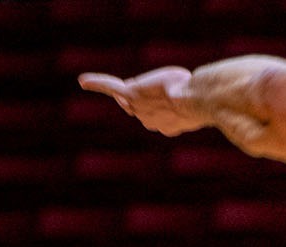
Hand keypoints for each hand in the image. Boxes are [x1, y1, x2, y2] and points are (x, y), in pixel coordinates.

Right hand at [77, 67, 208, 136]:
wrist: (196, 101)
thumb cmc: (203, 101)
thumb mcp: (199, 103)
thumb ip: (192, 104)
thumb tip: (196, 98)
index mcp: (166, 126)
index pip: (156, 113)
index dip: (163, 103)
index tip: (173, 99)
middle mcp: (150, 121)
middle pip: (140, 105)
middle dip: (147, 96)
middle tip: (159, 90)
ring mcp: (139, 108)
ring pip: (129, 95)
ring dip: (136, 87)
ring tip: (151, 88)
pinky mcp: (131, 93)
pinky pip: (110, 86)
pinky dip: (97, 83)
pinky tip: (83, 80)